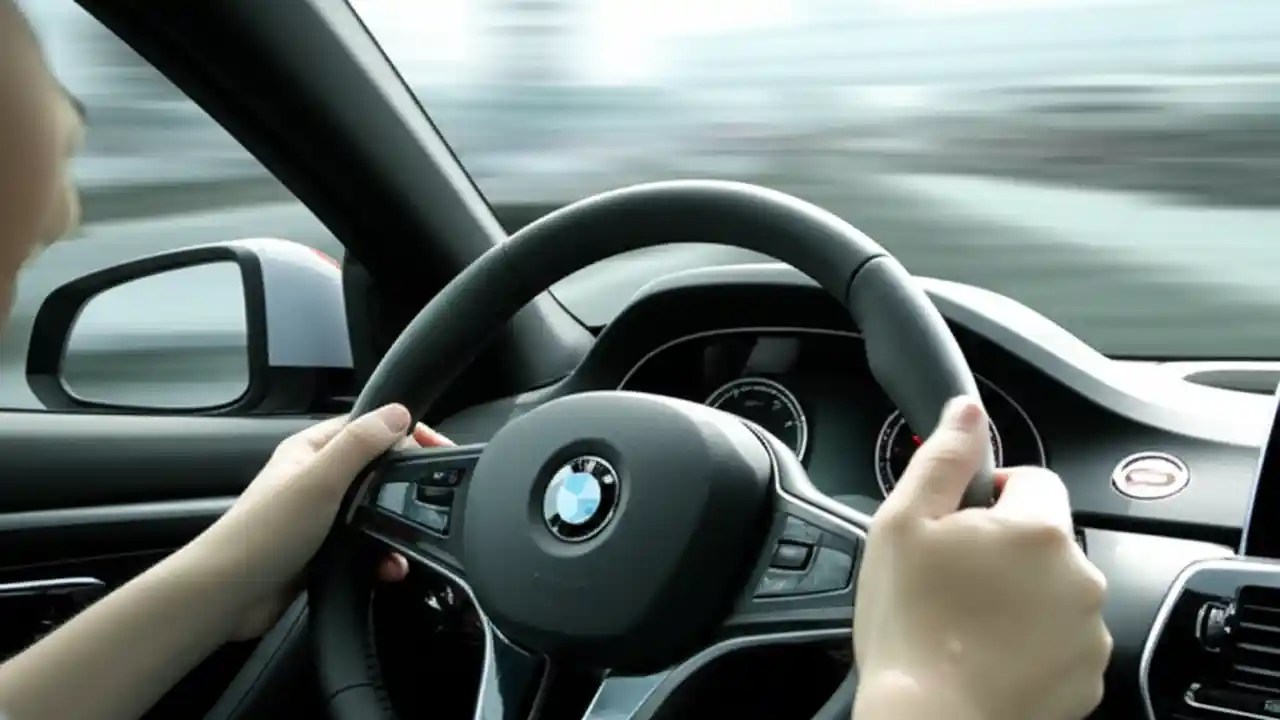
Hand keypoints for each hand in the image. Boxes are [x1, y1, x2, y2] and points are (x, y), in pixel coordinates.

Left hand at [192, 404, 451, 640]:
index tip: (439, 448)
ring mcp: (321, 516)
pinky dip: (382, 555)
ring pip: (375, 511)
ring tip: (406, 543)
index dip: (406, 433)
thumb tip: (399, 413)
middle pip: (377, 469)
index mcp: (312, 450)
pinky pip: (366, 545)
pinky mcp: (324, 551)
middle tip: (433, 496)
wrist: (228, 596)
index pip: (369, 426)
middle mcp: (316, 479)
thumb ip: (360, 445)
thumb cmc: (262, 534)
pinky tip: (388, 567)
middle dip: (406, 485)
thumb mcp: (319, 480)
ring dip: (396, 527)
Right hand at [853, 398, 1110, 719]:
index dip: (989, 497)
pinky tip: (986, 654)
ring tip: (966, 623)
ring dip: (1021, 596)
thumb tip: (966, 411)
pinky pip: (1061, 639)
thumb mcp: (902, 524)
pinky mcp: (1087, 676)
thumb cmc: (909, 627)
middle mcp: (1079, 576)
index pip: (1032, 478)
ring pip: (1053, 589)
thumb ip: (943, 459)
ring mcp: (1088, 632)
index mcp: (1037, 529)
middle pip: (1044, 537)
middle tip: (952, 580)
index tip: (958, 528)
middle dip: (1004, 550)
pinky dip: (1031, 642)